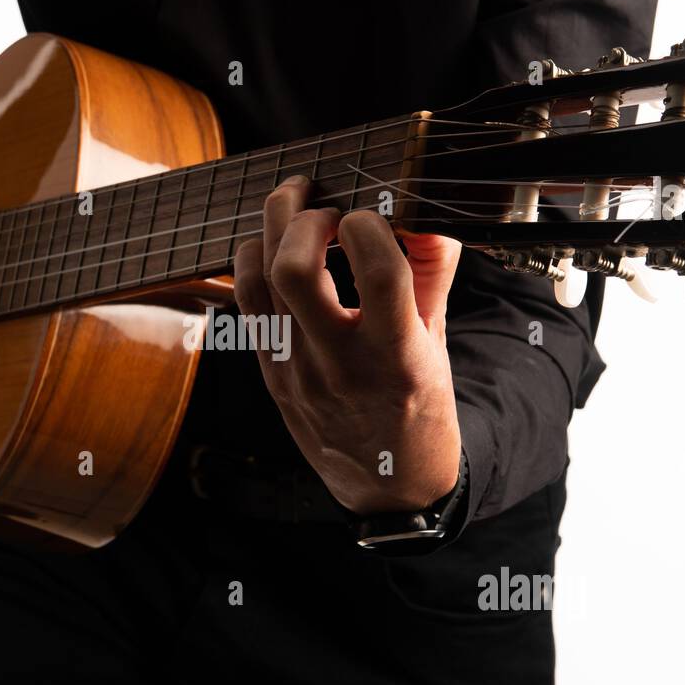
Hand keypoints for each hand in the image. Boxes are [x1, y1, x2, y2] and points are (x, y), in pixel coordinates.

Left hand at [233, 175, 462, 513]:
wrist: (386, 483)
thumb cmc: (419, 407)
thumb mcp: (439, 341)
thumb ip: (432, 272)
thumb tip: (423, 212)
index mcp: (396, 355)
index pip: (377, 270)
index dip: (369, 224)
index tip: (372, 216)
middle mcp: (340, 362)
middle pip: (296, 268)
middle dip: (304, 215)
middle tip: (323, 201)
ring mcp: (296, 369)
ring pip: (259, 279)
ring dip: (269, 228)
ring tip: (292, 203)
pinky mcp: (270, 372)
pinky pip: (245, 302)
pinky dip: (253, 261)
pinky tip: (273, 246)